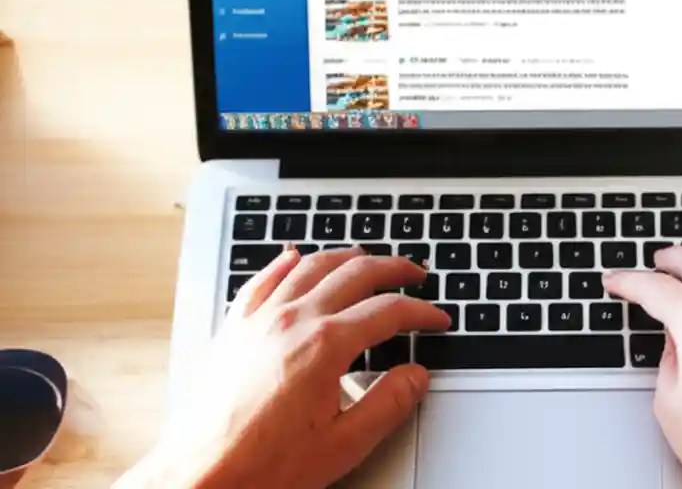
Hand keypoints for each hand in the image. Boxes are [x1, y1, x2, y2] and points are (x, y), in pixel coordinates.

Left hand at [116, 247, 449, 488]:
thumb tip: (416, 376)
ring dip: (346, 256)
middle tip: (415, 273)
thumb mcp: (344, 444)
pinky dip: (285, 262)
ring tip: (368, 258)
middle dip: (393, 269)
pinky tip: (294, 257)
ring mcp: (259, 320)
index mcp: (325, 345)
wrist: (202, 477)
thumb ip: (388, 404)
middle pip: (355, 273)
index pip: (388, 311)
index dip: (420, 311)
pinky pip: (262, 279)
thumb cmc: (264, 466)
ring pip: (310, 265)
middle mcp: (292, 320)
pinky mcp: (234, 329)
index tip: (436, 319)